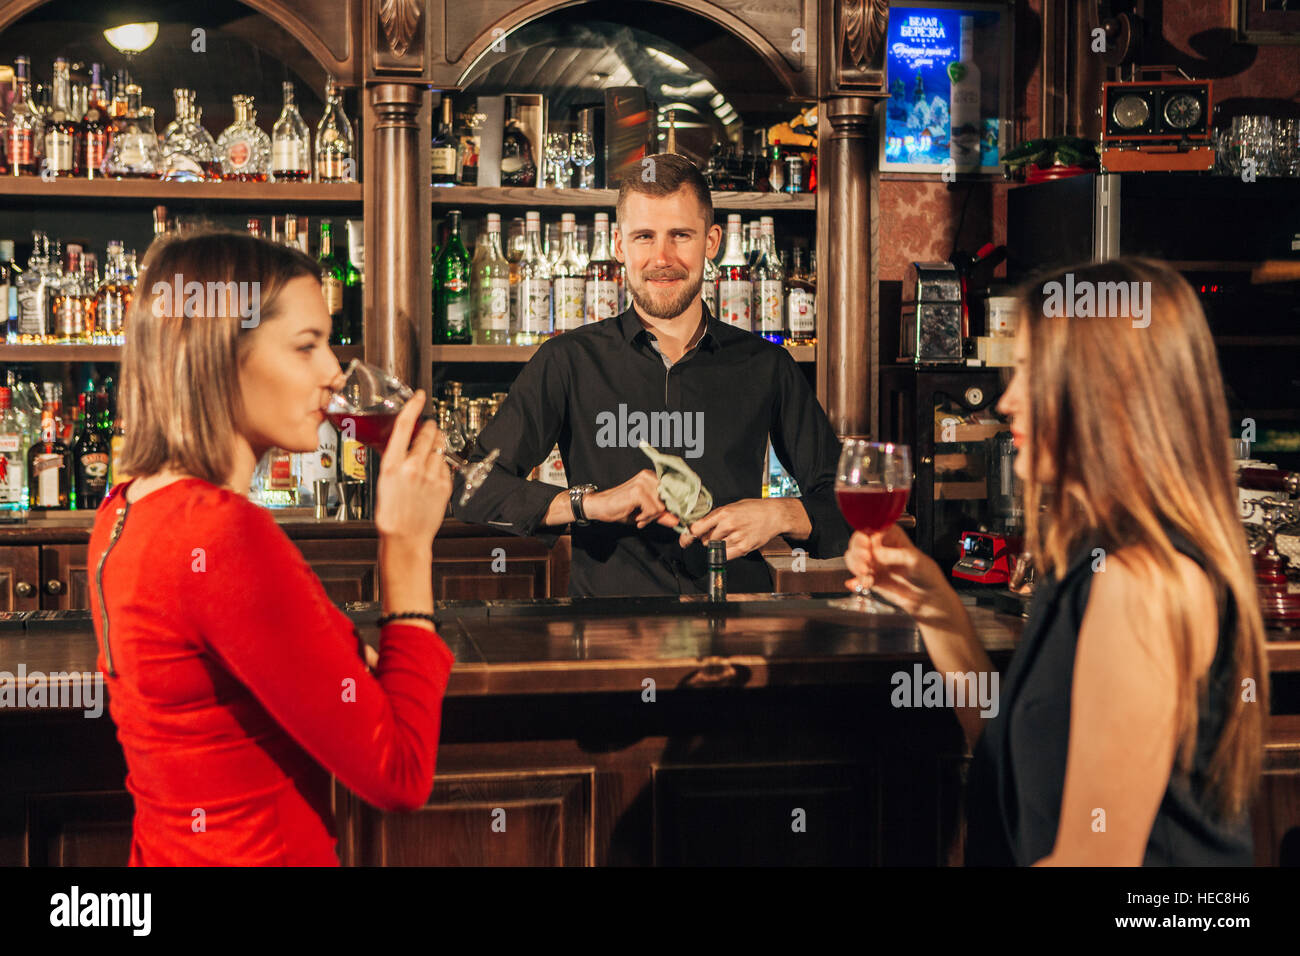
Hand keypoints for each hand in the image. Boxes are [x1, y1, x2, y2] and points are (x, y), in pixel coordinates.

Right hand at [372, 390, 451, 547]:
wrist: (405, 537)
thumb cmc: (391, 513)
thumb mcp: (384, 480)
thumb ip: (394, 459)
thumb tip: (400, 442)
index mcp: (392, 464)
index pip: (403, 425)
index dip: (413, 406)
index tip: (419, 396)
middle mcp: (413, 467)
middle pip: (428, 433)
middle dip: (429, 428)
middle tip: (427, 429)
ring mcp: (431, 476)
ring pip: (439, 448)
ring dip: (435, 447)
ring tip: (428, 458)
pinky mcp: (444, 485)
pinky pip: (445, 466)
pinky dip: (440, 466)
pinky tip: (431, 476)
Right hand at [584, 470, 681, 529]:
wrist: (600, 506)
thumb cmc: (621, 508)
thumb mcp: (645, 513)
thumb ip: (661, 515)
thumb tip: (677, 521)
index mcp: (652, 477)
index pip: (672, 492)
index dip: (669, 508)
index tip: (660, 516)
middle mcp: (649, 476)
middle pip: (668, 501)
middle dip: (658, 514)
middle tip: (645, 518)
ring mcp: (643, 482)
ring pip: (661, 507)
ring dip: (651, 517)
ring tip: (639, 517)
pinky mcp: (638, 491)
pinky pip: (653, 510)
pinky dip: (646, 518)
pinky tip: (637, 518)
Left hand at [681, 499, 781, 559]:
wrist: (774, 515)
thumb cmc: (753, 509)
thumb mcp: (731, 506)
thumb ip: (715, 517)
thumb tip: (698, 529)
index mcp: (723, 513)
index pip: (697, 528)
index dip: (688, 535)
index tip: (685, 540)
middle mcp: (728, 525)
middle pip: (705, 540)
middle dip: (708, 539)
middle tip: (719, 534)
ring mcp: (736, 537)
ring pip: (715, 549)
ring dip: (719, 546)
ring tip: (732, 536)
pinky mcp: (744, 548)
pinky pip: (725, 556)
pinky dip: (725, 553)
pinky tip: (733, 544)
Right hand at [843, 523, 958, 623]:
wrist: (928, 599)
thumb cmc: (927, 575)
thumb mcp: (914, 560)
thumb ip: (894, 555)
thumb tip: (876, 553)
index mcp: (892, 535)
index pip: (872, 528)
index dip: (866, 535)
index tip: (867, 545)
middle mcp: (880, 546)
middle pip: (858, 541)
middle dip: (858, 551)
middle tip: (866, 560)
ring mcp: (874, 562)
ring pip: (853, 557)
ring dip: (856, 565)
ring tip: (866, 573)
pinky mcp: (871, 577)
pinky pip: (856, 576)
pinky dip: (856, 580)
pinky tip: (862, 583)